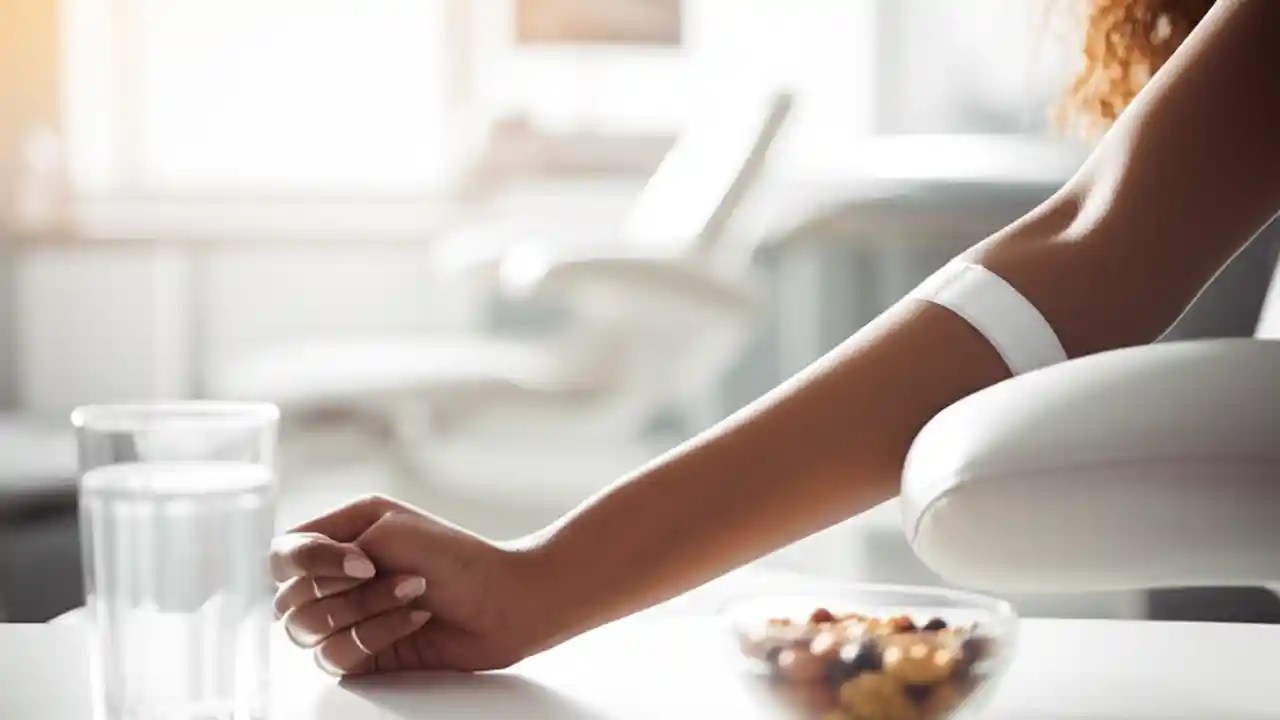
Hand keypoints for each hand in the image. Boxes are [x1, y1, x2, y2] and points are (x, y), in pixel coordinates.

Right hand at [270, 494, 556, 675]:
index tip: (362, 560)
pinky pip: (336, 657)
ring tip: (413, 594)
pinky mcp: (362, 656)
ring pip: (308, 630)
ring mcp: (346, 620)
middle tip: (396, 576)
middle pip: (288, 598)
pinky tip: (416, 620)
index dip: (307, 563)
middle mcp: (335, 580)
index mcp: (337, 539)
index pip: (280, 557)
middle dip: (348, 590)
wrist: (501, 598)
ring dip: (366, 610)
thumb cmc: (452, 554)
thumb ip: (326, 547)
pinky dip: (378, 634)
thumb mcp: (385, 527)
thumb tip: (289, 586)